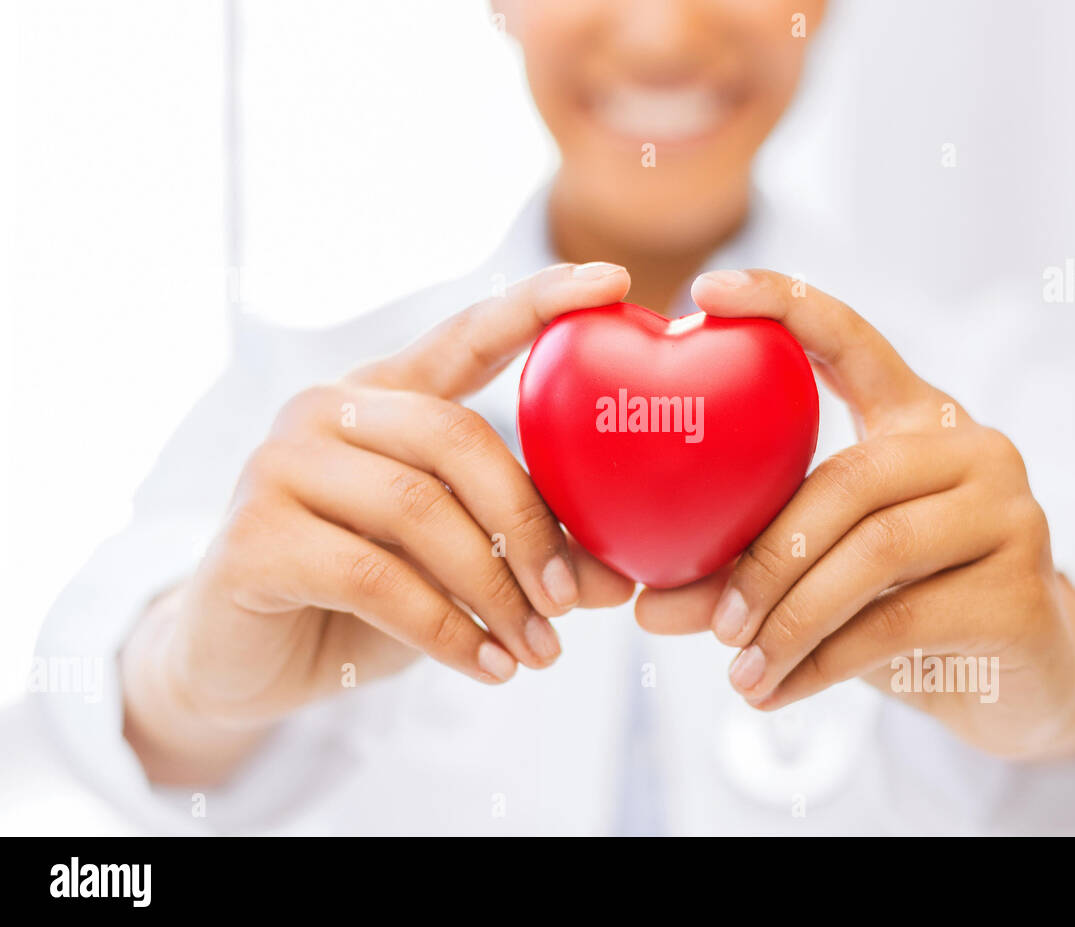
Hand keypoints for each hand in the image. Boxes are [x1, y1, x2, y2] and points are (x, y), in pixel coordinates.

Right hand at [122, 263, 636, 783]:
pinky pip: (377, 578)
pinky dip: (447, 631)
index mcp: (385, 395)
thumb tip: (618, 581)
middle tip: (572, 599)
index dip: (537, 304)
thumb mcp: (458, 568)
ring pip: (420, 509)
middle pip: (457, 437)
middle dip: (530, 525)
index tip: (613, 280)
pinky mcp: (253, 535)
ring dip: (495, 591)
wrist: (245, 662)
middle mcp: (328, 409)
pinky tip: (488, 668)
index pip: (467, 335)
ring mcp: (280, 464)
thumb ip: (530, 557)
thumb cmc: (363, 598)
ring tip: (539, 651)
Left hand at [635, 269, 1074, 759]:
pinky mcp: (1022, 592)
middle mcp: (974, 448)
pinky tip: (776, 692)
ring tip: (738, 672)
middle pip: (849, 477)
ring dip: (789, 619)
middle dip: (766, 556)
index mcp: (918, 419)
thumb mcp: (822, 579)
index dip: (783, 303)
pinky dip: (822, 664)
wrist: (1017, 686)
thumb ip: (742, 576)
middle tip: (713, 621)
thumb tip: (643, 608)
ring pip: (874, 553)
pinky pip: (897, 622)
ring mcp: (1012, 513)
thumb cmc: (903, 610)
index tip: (704, 288)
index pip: (851, 338)